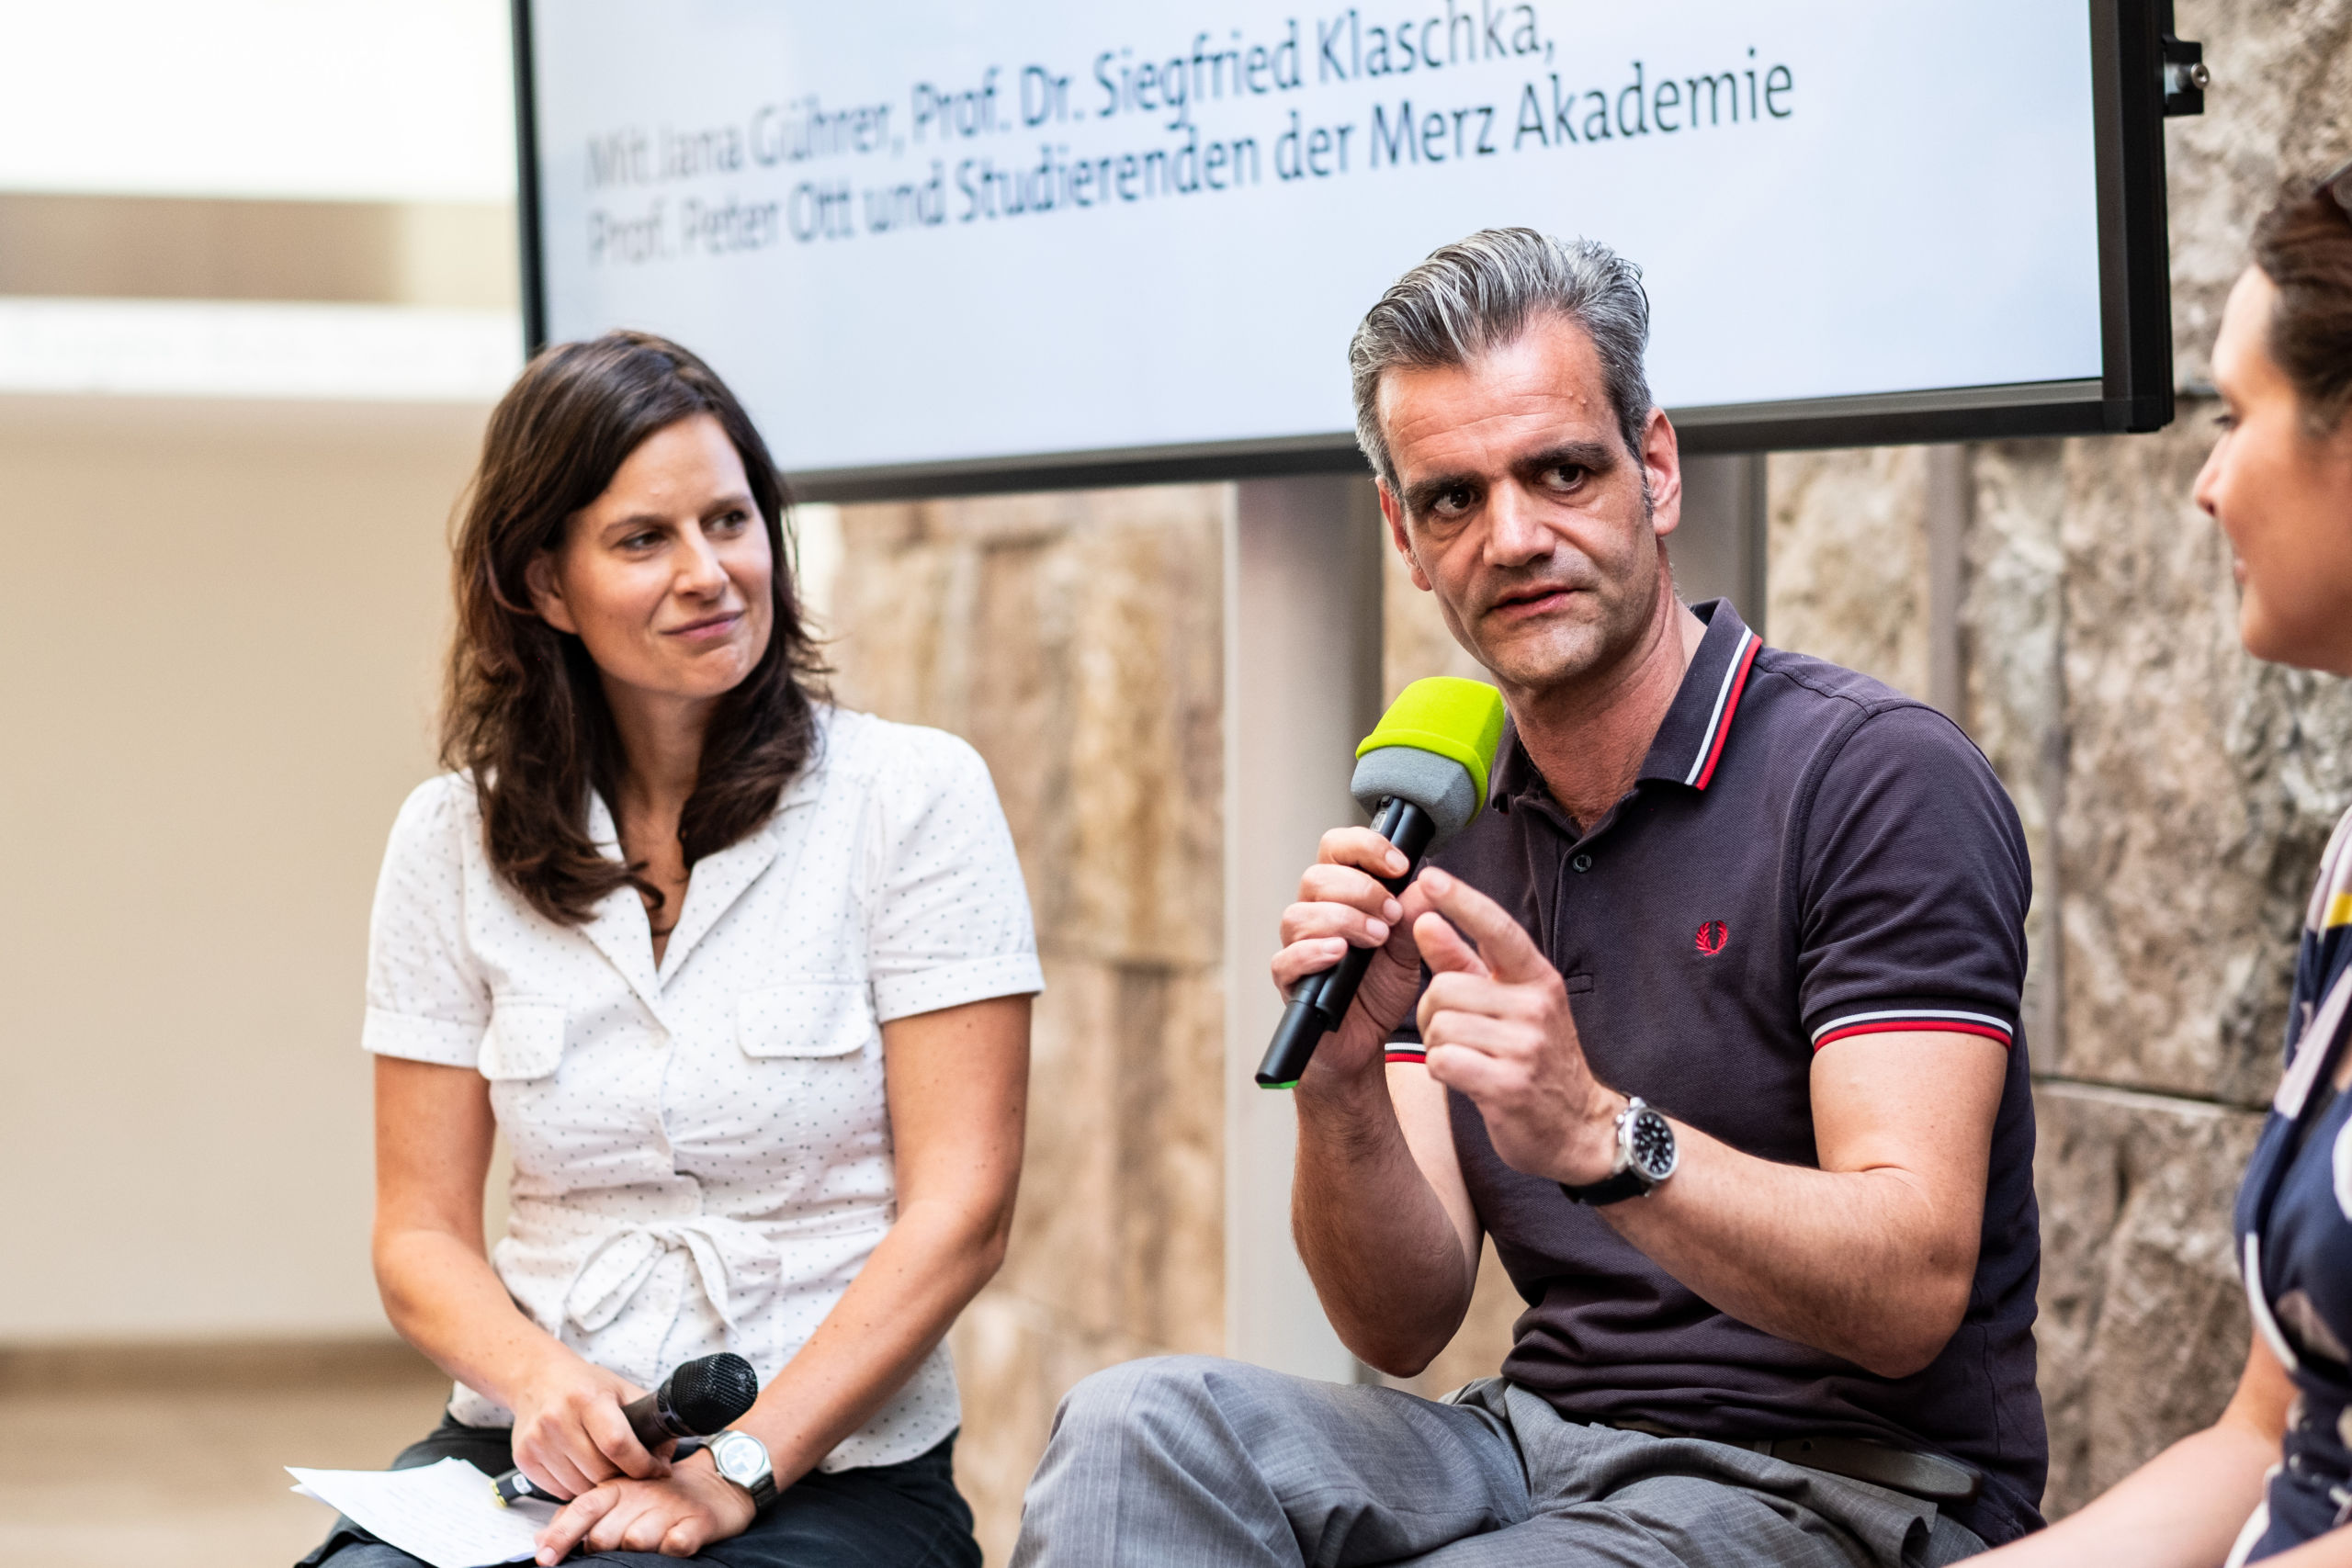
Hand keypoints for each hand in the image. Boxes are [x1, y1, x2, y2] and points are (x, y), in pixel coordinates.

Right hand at [506, 1354, 667, 1501]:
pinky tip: (581, 1469)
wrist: (536, 1379)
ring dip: (598, 1486)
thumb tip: (666, 1458)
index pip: (618, 1444)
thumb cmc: (584, 1386)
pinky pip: (558, 1491)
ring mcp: (538, 1441)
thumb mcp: (621, 1389)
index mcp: (588, 1398)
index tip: (656, 1470)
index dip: (642, 1465)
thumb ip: (649, 1419)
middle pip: (600, 1471)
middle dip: (623, 1477)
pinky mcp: (524, 1458)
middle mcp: (559, 1419)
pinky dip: (575, 1488)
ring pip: (580, 1487)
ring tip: (605, 1468)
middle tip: (630, 1471)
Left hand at [535, 1447, 756, 1562]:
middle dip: (605, 1548)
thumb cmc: (660, 1497)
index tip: (544, 1559)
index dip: (561, 1535)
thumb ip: (578, 1517)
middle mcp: (640, 1496)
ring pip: (636, 1541)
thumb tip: (540, 1540)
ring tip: (649, 1542)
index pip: (582, 1509)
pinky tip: (672, 1542)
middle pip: (605, 1535)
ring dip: (637, 1551)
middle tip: (618, 1546)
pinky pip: (676, 1544)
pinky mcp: (698, 1522)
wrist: (717, 1484)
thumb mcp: (618, 1498)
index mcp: (617, 1489)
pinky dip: (671, 1547)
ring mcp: (670, 1509)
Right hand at [1272, 827, 1443, 1087]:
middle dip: (1360, 890)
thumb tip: (1425, 882)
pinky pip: (1286, 959)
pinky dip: (1313, 952)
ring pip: (1298, 915)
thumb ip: (1414, 916)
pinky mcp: (1289, 981)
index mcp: (1340, 894)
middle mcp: (1313, 913)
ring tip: (1376, 939)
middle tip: (1392, 915)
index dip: (1365, 847)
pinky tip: (1340, 954)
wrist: (1367, 1039)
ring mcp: (1297, 946)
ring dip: (1342, 920)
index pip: (1337, 849)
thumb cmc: (1380, 988)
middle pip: (1316, 877)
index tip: (1399, 865)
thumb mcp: (1409, 949)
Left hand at [1412, 867, 1624, 1183]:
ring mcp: (1525, 1047)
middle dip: (1433, 1013)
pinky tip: (1466, 1078)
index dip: (1461, 901)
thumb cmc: (1540, 1061)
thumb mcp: (1513, 1004)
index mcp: (1537, 979)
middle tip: (1455, 1034)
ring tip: (1468, 1057)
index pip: (1497, 929)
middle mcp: (1536, 1006)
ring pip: (1439, 1026)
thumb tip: (1427, 919)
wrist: (1581, 1128)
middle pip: (1444, 988)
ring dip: (1438, 1045)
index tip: (1430, 876)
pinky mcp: (1508, 1086)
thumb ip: (1465, 963)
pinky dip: (1442, 1070)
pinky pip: (1443, 1061)